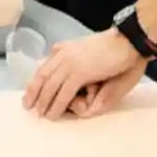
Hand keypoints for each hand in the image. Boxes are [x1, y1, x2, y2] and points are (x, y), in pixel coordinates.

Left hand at [23, 29, 144, 119]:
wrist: (129, 41)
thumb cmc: (115, 50)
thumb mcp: (89, 55)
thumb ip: (76, 65)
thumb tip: (65, 79)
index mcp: (64, 48)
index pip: (44, 67)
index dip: (36, 82)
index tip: (31, 93)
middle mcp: (63, 53)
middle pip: (42, 76)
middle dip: (33, 92)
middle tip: (28, 106)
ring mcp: (70, 62)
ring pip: (49, 85)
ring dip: (43, 102)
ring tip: (40, 115)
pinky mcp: (80, 72)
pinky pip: (63, 93)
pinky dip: (56, 105)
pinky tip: (53, 114)